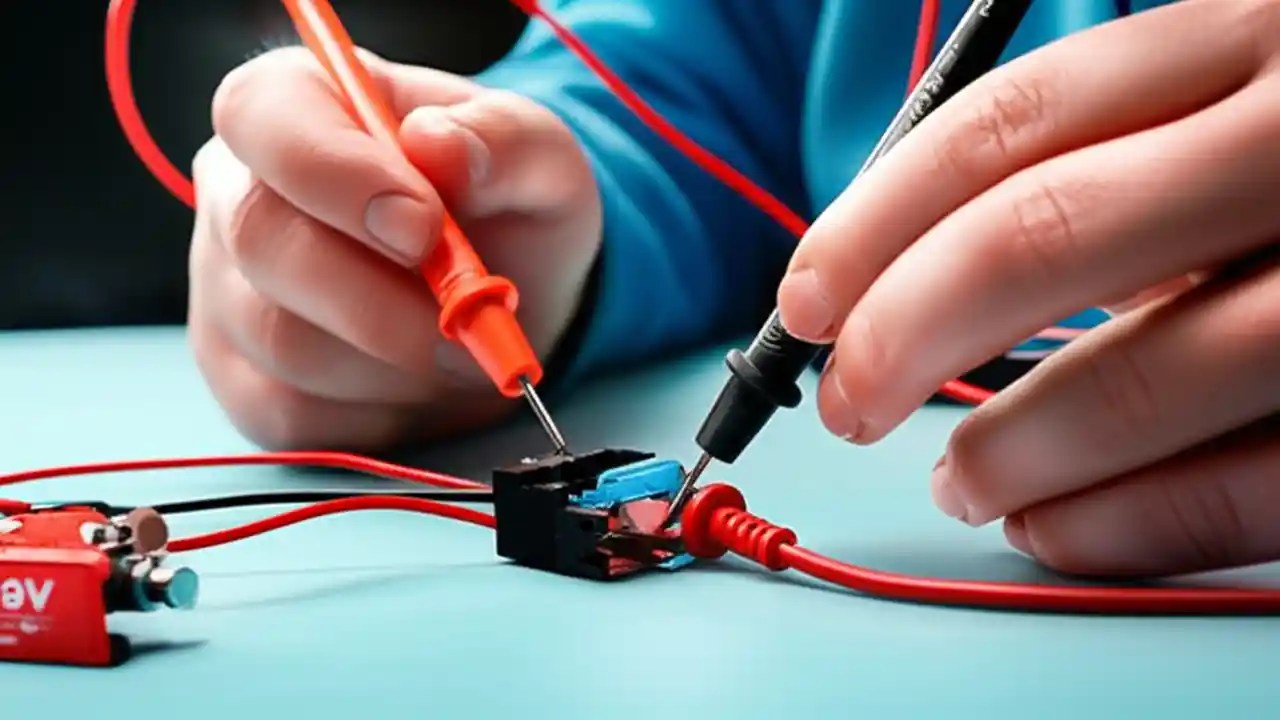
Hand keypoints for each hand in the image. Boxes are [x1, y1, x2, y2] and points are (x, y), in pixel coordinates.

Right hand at [189, 48, 599, 450]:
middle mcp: (238, 193)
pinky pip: (291, 411)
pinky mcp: (243, 380)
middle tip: (469, 316)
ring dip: (396, 360)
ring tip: (460, 346)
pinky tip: (416, 381)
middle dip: (380, 296)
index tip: (422, 226)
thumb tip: (437, 144)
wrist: (510, 301)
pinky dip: (377, 411)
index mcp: (295, 103)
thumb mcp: (539, 158)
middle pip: (263, 240)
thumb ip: (503, 139)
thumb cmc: (507, 209)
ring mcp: (227, 292)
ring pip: (282, 340)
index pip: (261, 115)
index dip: (333, 173)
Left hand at [777, 1, 1279, 575]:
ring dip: (1013, 449)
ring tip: (957, 480)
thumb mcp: (1236, 103)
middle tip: (847, 401)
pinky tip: (1053, 526)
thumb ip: (1106, 163)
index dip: (876, 223)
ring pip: (1149, 376)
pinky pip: (1255, 490)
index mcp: (1255, 35)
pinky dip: (1128, 523)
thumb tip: (905, 278)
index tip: (804, 301)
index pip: (1010, 123)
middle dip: (904, 336)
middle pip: (1046, 237)